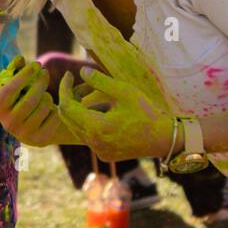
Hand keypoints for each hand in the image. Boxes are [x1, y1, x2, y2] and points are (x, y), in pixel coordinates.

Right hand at [0, 60, 71, 146]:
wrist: (34, 129)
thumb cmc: (23, 101)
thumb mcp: (18, 88)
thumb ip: (17, 72)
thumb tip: (19, 58)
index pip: (10, 90)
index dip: (24, 75)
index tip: (36, 64)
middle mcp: (8, 124)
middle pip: (30, 98)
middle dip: (40, 82)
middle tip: (45, 72)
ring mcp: (24, 134)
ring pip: (43, 106)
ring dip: (47, 96)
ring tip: (44, 96)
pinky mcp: (40, 140)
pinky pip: (53, 117)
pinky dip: (54, 110)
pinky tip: (50, 110)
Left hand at [58, 67, 173, 161]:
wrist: (163, 139)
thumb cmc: (147, 113)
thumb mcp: (125, 92)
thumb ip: (101, 81)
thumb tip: (81, 72)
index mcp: (97, 127)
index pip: (67, 106)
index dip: (64, 88)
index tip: (69, 75)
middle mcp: (93, 143)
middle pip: (67, 118)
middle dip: (69, 99)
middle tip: (77, 83)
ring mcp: (98, 151)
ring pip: (76, 128)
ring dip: (77, 111)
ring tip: (90, 95)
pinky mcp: (104, 155)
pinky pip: (87, 137)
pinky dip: (87, 123)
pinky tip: (98, 112)